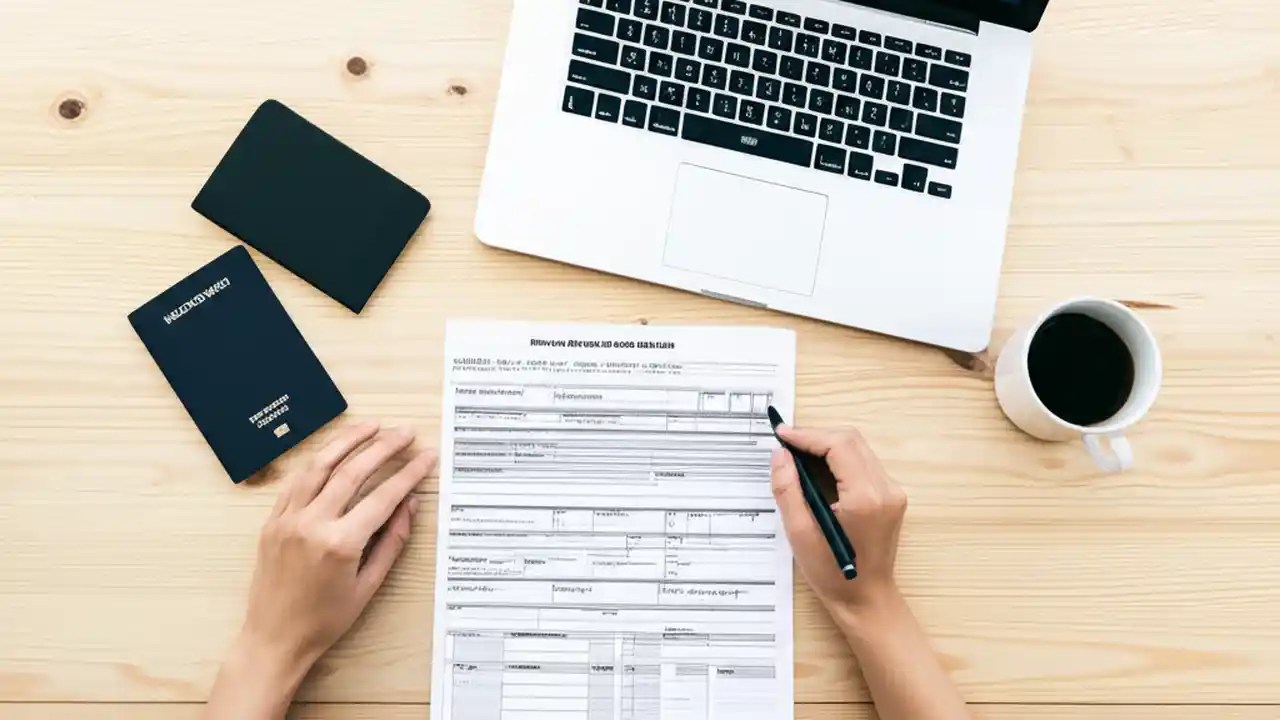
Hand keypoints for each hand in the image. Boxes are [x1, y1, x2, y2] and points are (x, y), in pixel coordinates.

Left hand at [205, 421, 435, 718]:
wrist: (274, 638)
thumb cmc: (325, 620)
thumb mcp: (369, 586)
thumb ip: (392, 541)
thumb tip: (410, 504)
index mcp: (340, 543)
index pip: (383, 496)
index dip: (409, 473)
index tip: (426, 456)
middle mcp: (312, 524)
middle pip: (353, 471)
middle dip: (383, 447)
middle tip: (405, 433)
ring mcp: (288, 519)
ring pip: (320, 466)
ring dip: (347, 442)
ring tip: (370, 426)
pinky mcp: (272, 521)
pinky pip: (297, 481)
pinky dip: (318, 462)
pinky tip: (334, 451)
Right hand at [770, 424, 906, 619]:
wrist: (866, 600)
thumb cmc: (834, 575)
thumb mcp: (800, 534)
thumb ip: (788, 490)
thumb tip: (780, 456)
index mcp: (865, 498)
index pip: (839, 445)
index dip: (808, 435)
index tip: (781, 435)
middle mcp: (886, 490)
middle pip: (851, 440)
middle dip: (816, 436)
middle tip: (786, 444)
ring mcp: (893, 492)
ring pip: (858, 448)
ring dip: (827, 445)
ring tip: (797, 455)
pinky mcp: (891, 496)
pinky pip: (863, 463)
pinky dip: (839, 458)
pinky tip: (817, 469)